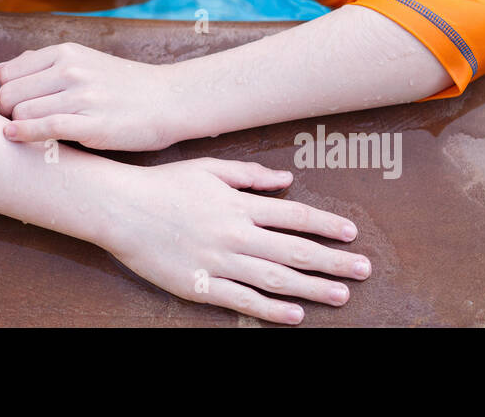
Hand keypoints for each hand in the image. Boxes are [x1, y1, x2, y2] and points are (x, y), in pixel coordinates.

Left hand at [0, 42, 175, 151]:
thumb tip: (0, 69)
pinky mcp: (93, 124)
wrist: (169, 99)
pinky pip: (45, 127)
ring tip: (24, 135)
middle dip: (4, 113)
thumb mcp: (83, 60)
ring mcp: (82, 96)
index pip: (9, 73)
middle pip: (10, 94)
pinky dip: (24, 134)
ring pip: (22, 111)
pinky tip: (15, 138)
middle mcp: (71, 70)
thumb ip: (41, 63)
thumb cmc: (123, 84)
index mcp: (66, 53)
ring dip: (17, 127)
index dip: (3, 94)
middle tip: (12, 126)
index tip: (10, 109)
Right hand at [99, 157, 370, 323]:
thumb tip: (286, 180)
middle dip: (332, 261)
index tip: (351, 233)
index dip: (325, 224)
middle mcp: (234, 233)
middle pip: (294, 250)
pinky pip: (243, 300)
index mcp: (238, 204)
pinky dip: (272, 309)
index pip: (294, 215)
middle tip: (364, 270)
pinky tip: (296, 315)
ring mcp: (218, 261)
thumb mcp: (209, 169)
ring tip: (341, 296)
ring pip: (275, 279)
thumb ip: (250, 175)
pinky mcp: (201, 285)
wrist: (120, 208)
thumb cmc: (164, 185)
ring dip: (312, 288)